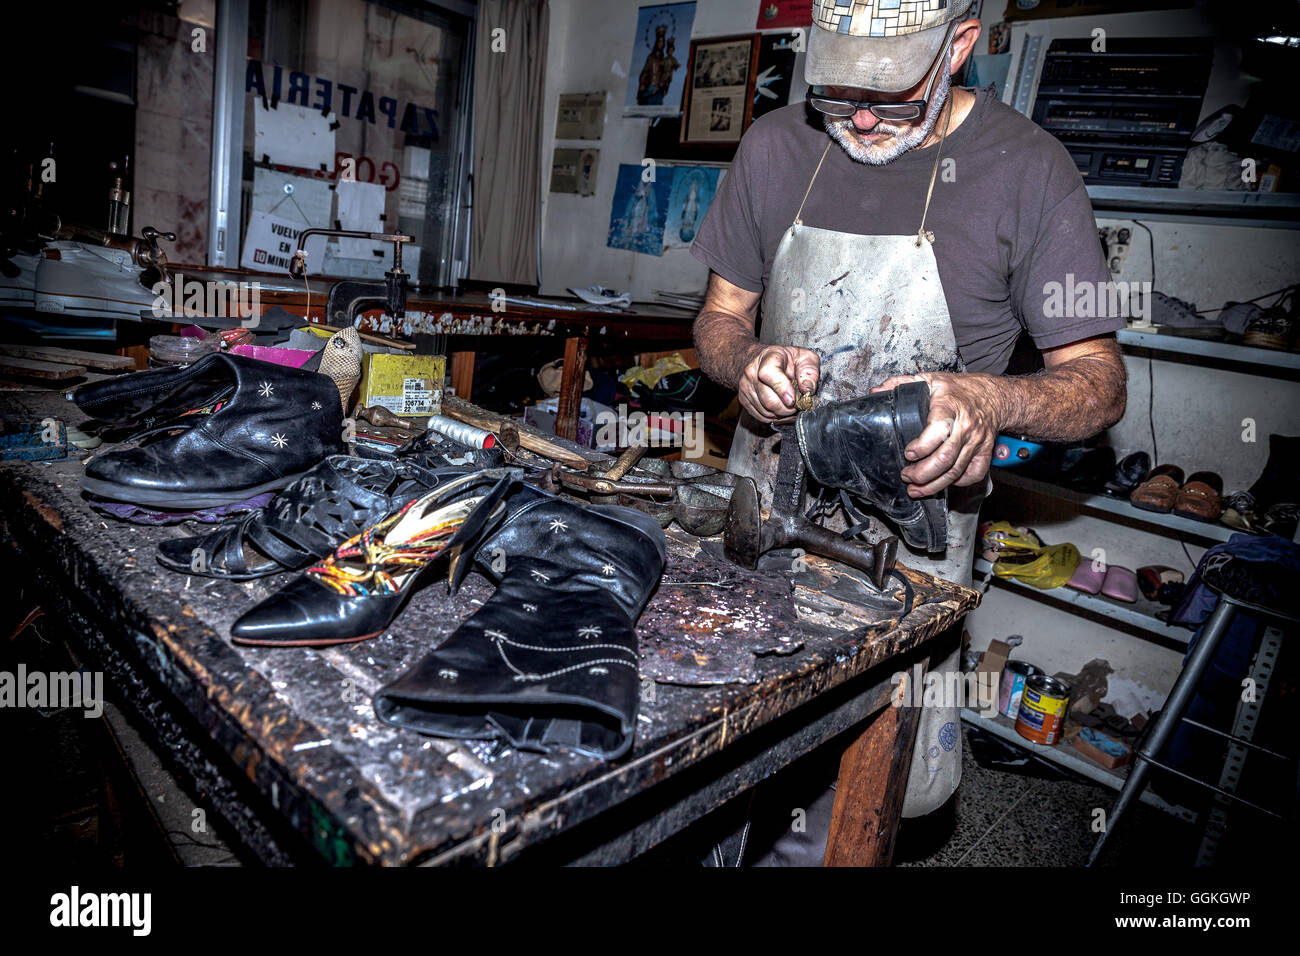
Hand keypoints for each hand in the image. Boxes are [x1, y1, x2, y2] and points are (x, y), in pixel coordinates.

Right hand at [738, 345, 819, 422]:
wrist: (761, 359)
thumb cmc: (785, 359)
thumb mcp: (804, 357)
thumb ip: (809, 372)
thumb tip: (807, 390)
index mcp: (768, 358)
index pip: (769, 374)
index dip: (782, 389)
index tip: (793, 399)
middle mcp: (752, 372)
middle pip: (769, 400)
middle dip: (788, 408)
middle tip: (797, 404)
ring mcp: (746, 387)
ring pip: (766, 412)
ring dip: (782, 414)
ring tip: (789, 406)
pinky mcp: (743, 399)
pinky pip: (761, 417)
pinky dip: (774, 417)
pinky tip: (780, 409)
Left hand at [871, 372, 1004, 496]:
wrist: (994, 395)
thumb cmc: (959, 388)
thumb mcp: (929, 379)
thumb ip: (902, 383)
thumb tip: (876, 392)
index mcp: (949, 407)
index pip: (937, 432)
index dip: (921, 448)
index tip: (908, 454)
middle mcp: (965, 426)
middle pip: (945, 458)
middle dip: (922, 473)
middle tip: (906, 476)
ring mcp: (977, 441)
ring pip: (956, 471)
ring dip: (934, 484)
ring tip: (916, 489)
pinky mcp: (985, 451)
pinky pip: (974, 473)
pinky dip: (959, 482)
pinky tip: (944, 482)